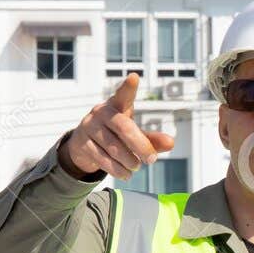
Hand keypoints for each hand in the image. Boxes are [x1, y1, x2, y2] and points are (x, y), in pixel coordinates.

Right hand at [57, 73, 176, 179]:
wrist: (83, 145)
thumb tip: (171, 143)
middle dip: (140, 145)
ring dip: (128, 161)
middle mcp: (101, 112)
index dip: (128, 87)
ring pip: (113, 147)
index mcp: (117, 105)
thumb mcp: (133, 135)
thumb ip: (151, 139)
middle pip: (124, 127)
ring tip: (137, 167)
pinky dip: (117, 170)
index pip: (123, 94)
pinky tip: (126, 174)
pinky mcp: (82, 143)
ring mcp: (89, 127)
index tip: (134, 78)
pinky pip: (102, 159)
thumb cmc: (114, 135)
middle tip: (152, 159)